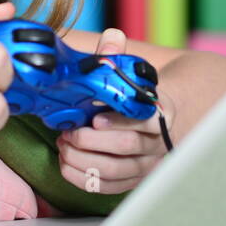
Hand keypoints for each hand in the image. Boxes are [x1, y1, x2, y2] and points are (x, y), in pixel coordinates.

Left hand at [55, 27, 174, 194]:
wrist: (156, 117)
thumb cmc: (137, 95)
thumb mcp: (131, 73)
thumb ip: (117, 57)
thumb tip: (112, 38)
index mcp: (161, 113)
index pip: (144, 121)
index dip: (119, 122)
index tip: (95, 118)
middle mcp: (158, 143)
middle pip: (126, 148)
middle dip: (91, 142)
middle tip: (68, 133)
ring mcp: (147, 165)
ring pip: (115, 170)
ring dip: (83, 160)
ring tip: (63, 146)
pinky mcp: (134, 180)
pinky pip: (109, 187)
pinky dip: (84, 179)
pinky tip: (67, 165)